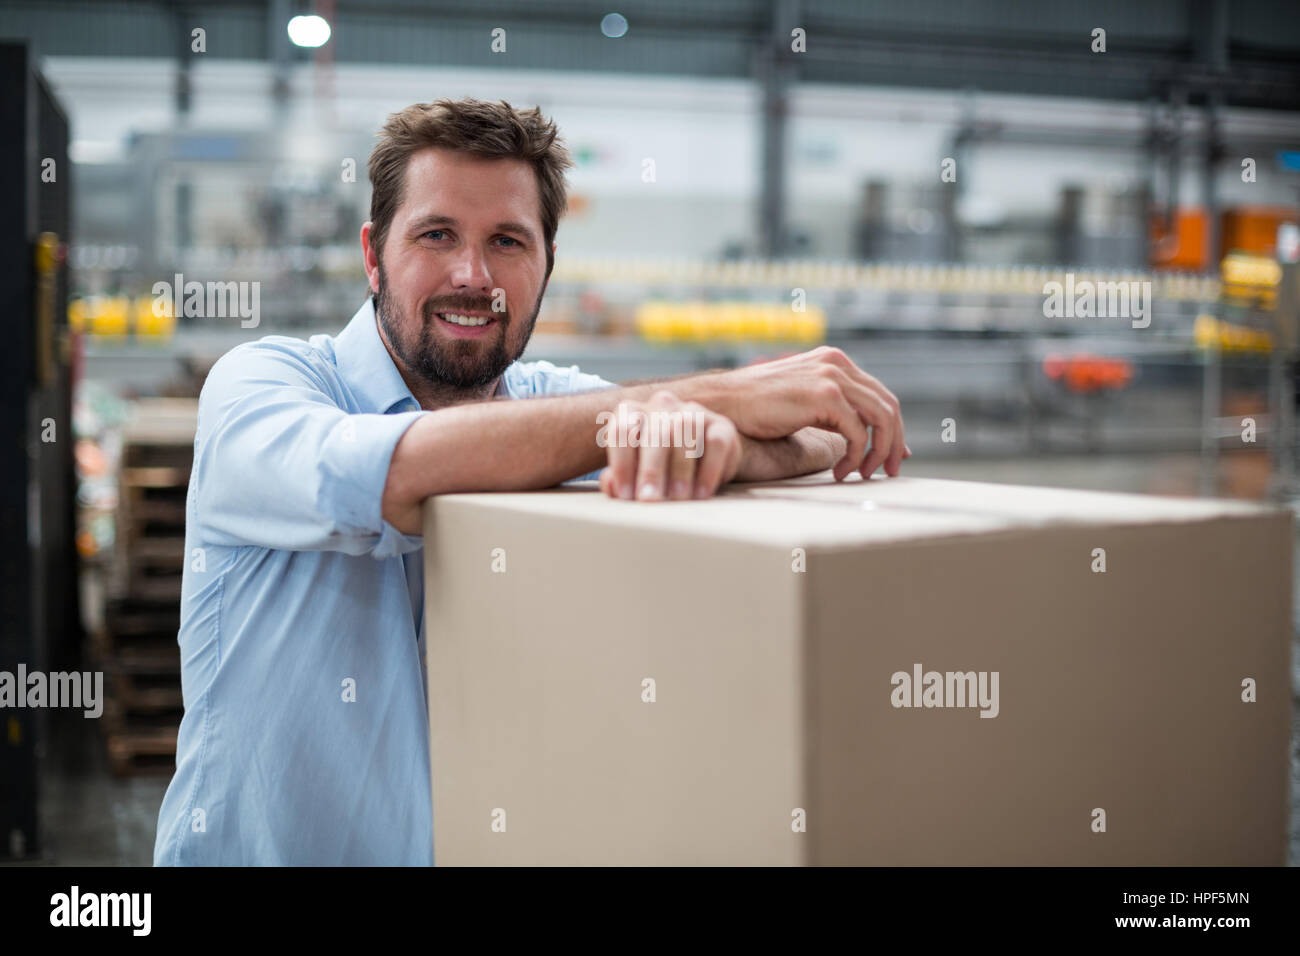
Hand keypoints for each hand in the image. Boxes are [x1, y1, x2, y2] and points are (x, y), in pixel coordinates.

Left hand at [597, 392, 741, 500]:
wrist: (700, 461)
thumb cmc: (658, 468)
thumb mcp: (635, 474)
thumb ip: (618, 479)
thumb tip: (610, 484)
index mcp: (633, 412)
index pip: (623, 430)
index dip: (622, 464)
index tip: (626, 496)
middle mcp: (662, 405)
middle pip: (655, 433)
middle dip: (651, 470)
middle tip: (650, 500)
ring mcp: (693, 412)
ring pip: (686, 430)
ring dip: (680, 467)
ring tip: (678, 497)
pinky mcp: (721, 426)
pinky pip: (715, 442)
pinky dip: (709, 469)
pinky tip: (701, 493)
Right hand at [701, 346, 910, 480]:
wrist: (722, 402)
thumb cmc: (755, 409)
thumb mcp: (803, 404)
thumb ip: (835, 414)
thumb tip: (863, 438)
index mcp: (834, 361)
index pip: (880, 394)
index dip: (893, 428)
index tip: (893, 455)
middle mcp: (837, 363)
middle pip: (888, 404)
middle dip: (894, 442)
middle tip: (890, 470)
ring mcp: (832, 375)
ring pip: (881, 417)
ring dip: (879, 451)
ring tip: (864, 473)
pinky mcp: (824, 394)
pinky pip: (857, 431)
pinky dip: (855, 456)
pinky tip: (838, 471)